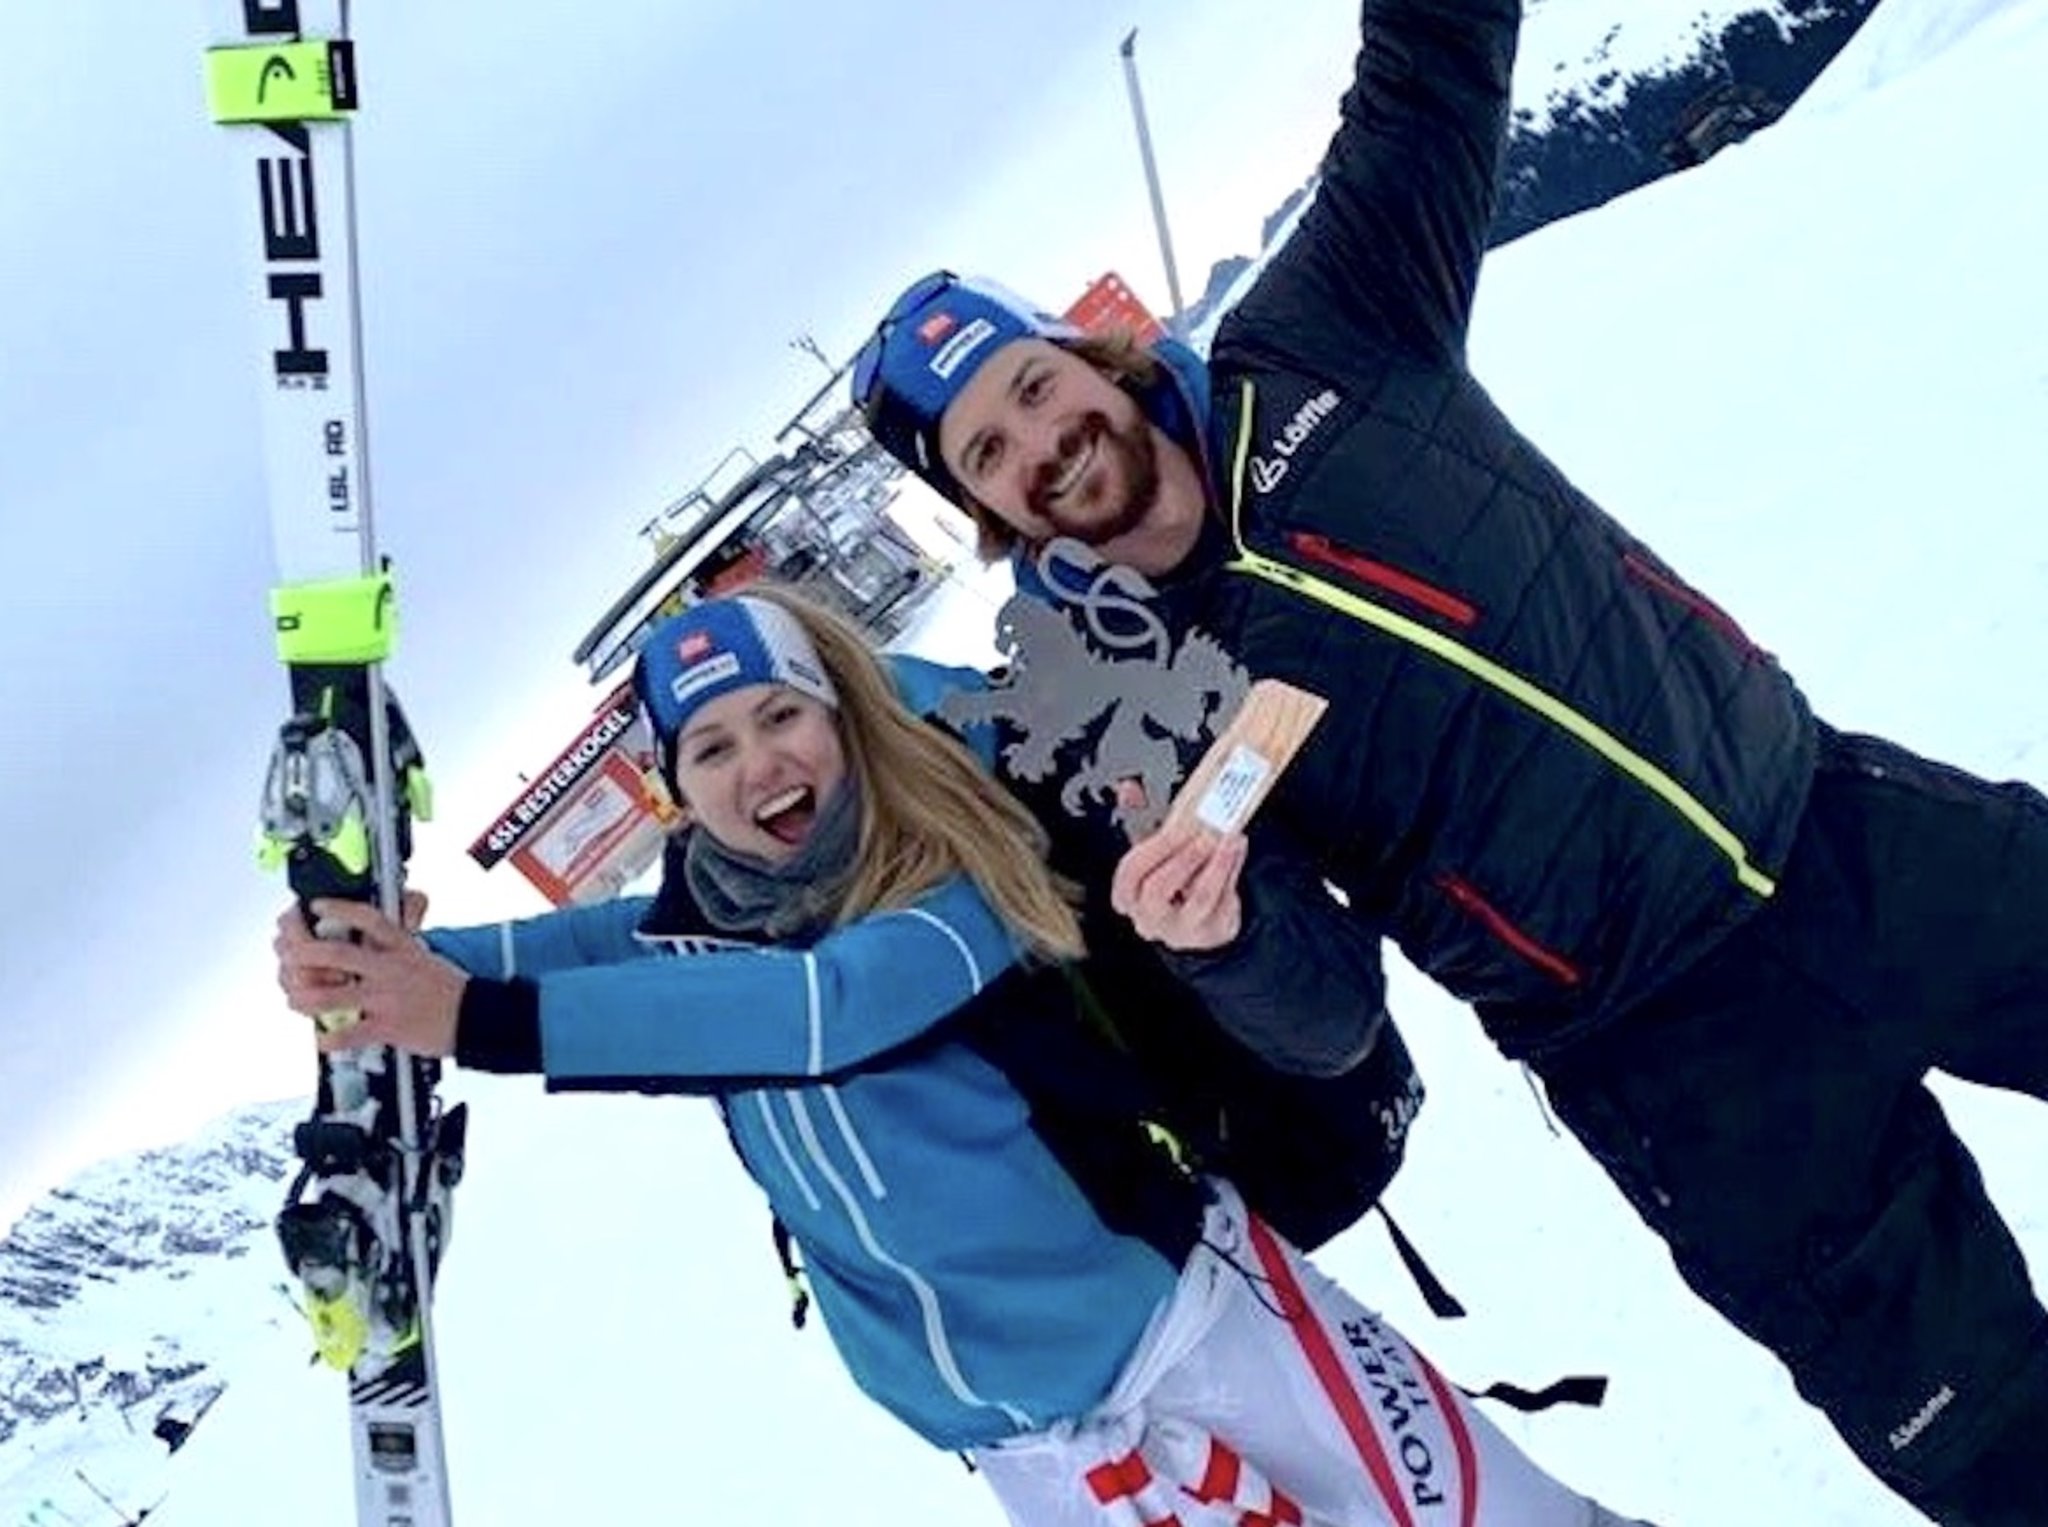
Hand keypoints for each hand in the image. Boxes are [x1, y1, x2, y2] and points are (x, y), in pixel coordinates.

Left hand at [273, 897, 466, 1056]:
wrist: (476, 1016)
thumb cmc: (446, 988)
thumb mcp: (421, 954)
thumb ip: (391, 948)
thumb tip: (362, 941)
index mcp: (400, 947)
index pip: (367, 918)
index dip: (337, 909)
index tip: (315, 906)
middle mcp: (389, 969)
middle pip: (335, 953)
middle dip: (300, 953)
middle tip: (288, 956)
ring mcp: (386, 998)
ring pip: (330, 996)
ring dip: (302, 998)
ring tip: (295, 999)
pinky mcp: (388, 1027)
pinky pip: (348, 1034)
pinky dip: (328, 1039)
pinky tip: (321, 1037)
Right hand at [1111, 806, 1249, 950]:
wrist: (1200, 918)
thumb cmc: (1172, 880)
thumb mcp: (1153, 852)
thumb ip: (1139, 817)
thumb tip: (1128, 788)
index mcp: (1129, 898)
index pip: (1129, 874)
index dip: (1150, 849)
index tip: (1173, 829)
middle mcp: (1150, 919)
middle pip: (1158, 889)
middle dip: (1183, 859)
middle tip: (1204, 834)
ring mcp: (1181, 929)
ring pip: (1199, 899)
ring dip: (1217, 864)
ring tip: (1230, 838)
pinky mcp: (1212, 931)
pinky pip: (1225, 900)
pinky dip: (1233, 869)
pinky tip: (1237, 848)